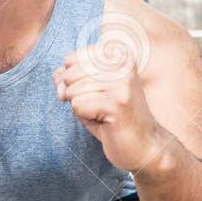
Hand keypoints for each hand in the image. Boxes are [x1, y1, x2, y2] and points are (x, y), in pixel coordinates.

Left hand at [53, 45, 162, 173]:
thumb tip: (57, 75)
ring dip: (83, 109)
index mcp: (118, 54)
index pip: (71, 59)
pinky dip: (86, 118)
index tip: (95, 94)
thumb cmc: (115, 119)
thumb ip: (71, 77)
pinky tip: (106, 122)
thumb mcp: (90, 91)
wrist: (145, 145)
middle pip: (69, 75)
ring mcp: (121, 82)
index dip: (72, 81)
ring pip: (72, 91)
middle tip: (100, 108)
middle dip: (76, 96)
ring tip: (105, 114)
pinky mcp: (117, 102)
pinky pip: (77, 106)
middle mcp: (122, 63)